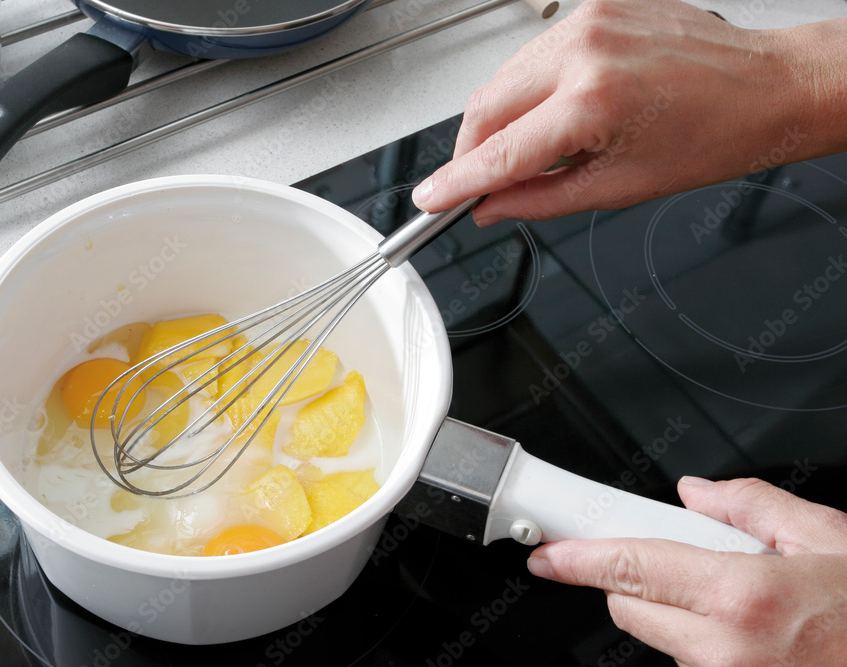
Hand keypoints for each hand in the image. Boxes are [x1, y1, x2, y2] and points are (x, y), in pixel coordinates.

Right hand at [412, 0, 846, 221]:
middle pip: (484, 105)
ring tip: (540, 146)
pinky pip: (533, 53)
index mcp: (594, 103)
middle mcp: (586, 50)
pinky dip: (531, 88)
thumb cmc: (715, 136)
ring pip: (503, 77)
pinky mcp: (595, 7)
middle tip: (479, 182)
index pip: (499, 151)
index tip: (432, 198)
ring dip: (502, 119)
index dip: (457, 181)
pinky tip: (559, 109)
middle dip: (472, 150)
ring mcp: (589, 20)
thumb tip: (491, 205)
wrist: (767, 87)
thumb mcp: (618, 188)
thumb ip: (539, 199)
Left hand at [526, 477, 846, 665]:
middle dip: (640, 578)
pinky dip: (706, 644)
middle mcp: (726, 652)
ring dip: (679, 615)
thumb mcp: (825, 536)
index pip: (631, 567)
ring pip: (660, 641)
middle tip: (686, 563)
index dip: (578, 556)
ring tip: (745, 605)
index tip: (546, 553)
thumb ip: (748, 505)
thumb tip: (694, 493)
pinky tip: (753, 633)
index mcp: (742, 598)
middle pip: (630, 607)